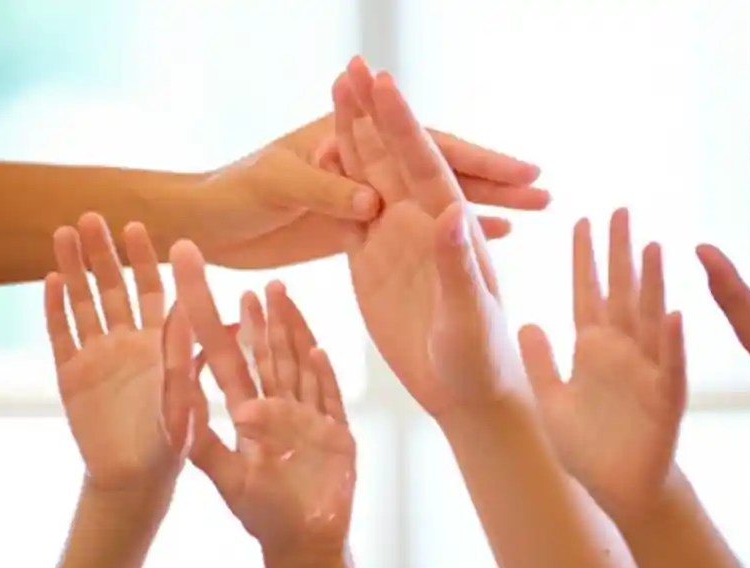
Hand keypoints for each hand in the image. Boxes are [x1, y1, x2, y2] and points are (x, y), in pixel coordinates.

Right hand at [46, 213, 194, 511]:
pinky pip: (61, 334)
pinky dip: (55, 308)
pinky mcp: (70, 375)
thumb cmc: (173, 441)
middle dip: (103, 253)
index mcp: (160, 342)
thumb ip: (198, 359)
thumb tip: (228, 321)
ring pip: (83, 302)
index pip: (152, 290)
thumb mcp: (192, 398)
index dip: (144, 259)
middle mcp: (128, 342)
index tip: (139, 227)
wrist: (135, 479)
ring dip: (74, 268)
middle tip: (93, 217)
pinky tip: (51, 279)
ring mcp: (97, 355)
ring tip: (63, 234)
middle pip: (113, 287)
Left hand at [170, 248, 355, 556]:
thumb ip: (205, 443)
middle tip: (249, 278)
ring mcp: (310, 417)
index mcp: (248, 412)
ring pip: (297, 365)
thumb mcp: (226, 479)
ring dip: (288, 330)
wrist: (304, 544)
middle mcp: (278, 407)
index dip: (207, 320)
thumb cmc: (264, 513)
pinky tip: (318, 351)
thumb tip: (183, 405)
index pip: (223, 356)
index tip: (194, 288)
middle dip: (259, 316)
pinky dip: (322, 377)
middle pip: (266, 353)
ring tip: (278, 293)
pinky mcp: (337, 435)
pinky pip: (327, 400)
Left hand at [195, 63, 550, 270]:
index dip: (480, 161)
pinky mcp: (354, 230)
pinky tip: (474, 242)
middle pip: (444, 170)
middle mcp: (368, 167)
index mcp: (356, 144)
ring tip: (528, 215)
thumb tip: (373, 199)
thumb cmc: (231, 196)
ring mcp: (365, 199)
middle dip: (494, 180)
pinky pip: (411, 228)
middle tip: (545, 193)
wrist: (203, 229)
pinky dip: (443, 232)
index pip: (430, 149)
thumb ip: (324, 189)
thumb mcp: (276, 186)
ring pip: (434, 199)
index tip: (526, 171)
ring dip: (479, 205)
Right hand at [330, 58, 526, 419]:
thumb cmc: (481, 359)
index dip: (403, 124)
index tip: (384, 84)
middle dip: (374, 113)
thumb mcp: (470, 315)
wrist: (464, 394)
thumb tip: (453, 213)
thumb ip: (460, 267)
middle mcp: (423, 223)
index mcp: (450, 229)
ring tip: (336, 90)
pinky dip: (340, 181)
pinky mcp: (372, 262)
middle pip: (394, 156)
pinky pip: (352, 214)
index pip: (427, 163)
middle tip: (352, 66)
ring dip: (354, 135)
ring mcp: (396, 239)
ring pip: (371, 176)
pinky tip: (324, 152)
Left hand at [519, 210, 686, 523]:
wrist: (619, 490)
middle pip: (620, 293)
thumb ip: (541, 362)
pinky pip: (670, 366)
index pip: (586, 293)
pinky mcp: (665, 399)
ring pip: (648, 319)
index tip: (581, 220)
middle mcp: (621, 352)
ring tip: (652, 245)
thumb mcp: (551, 399)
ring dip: (651, 284)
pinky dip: (671, 342)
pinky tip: (671, 313)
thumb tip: (525, 322)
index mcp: (592, 349)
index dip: (584, 259)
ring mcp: (646, 372)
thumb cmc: (588, 447)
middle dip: (619, 253)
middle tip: (621, 209)